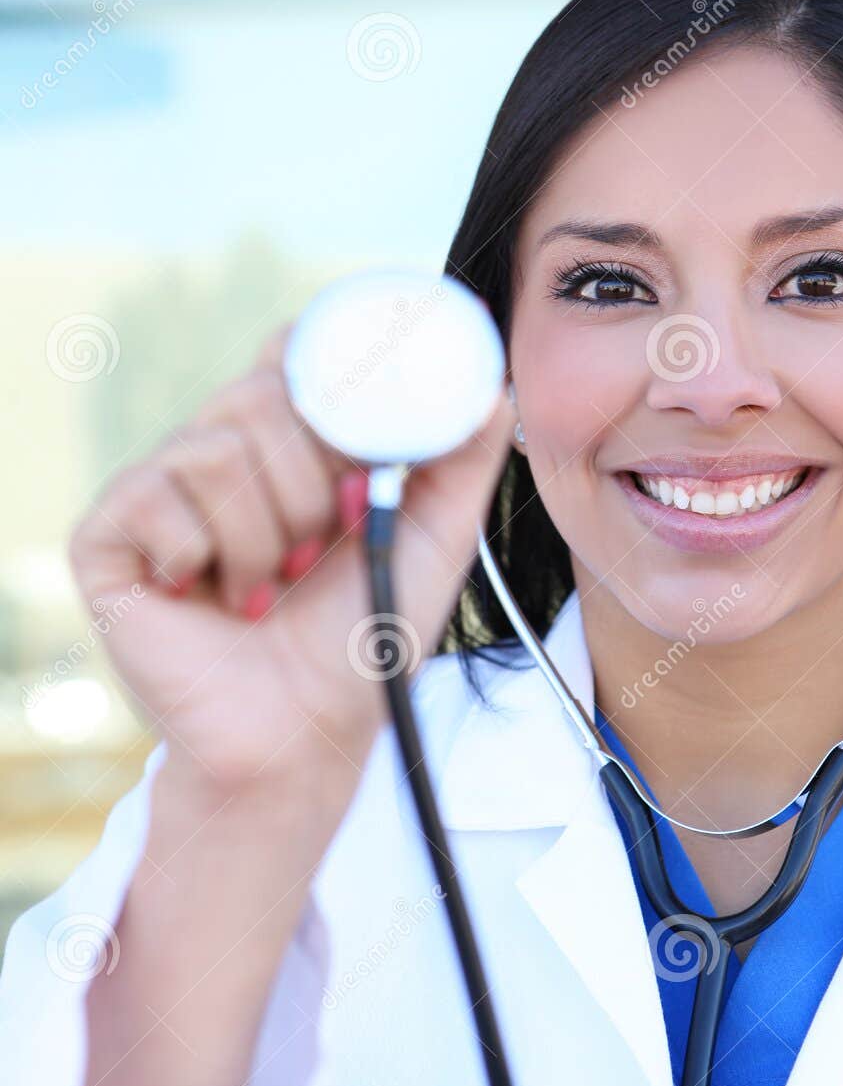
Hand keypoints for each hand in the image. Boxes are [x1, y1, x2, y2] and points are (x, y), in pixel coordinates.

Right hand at [69, 322, 516, 791]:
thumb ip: (464, 459)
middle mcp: (217, 451)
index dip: (331, 392)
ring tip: (270, 584)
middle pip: (257, 394)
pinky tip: (211, 598)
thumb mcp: (436, 538)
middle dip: (313, 484)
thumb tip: (491, 389)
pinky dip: (204, 557)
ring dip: (266, 535)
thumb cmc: (364, 637)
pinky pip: (156, 498)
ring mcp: (157, 490)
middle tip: (321, 547)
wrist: (307, 731)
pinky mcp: (107, 537)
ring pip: (214, 450)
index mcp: (287, 441)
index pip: (293, 354)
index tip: (365, 461)